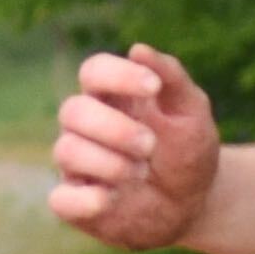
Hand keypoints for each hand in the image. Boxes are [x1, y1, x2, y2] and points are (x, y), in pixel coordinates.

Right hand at [51, 43, 223, 250]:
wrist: (194, 205)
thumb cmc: (187, 153)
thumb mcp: (193, 114)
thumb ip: (172, 78)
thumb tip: (138, 49)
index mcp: (111, 99)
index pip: (93, 71)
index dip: (117, 74)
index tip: (152, 87)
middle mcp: (86, 128)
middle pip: (73, 111)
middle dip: (114, 128)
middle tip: (150, 145)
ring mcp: (78, 166)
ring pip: (67, 151)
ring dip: (110, 163)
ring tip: (141, 173)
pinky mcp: (76, 203)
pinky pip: (60, 199)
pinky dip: (85, 199)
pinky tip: (112, 198)